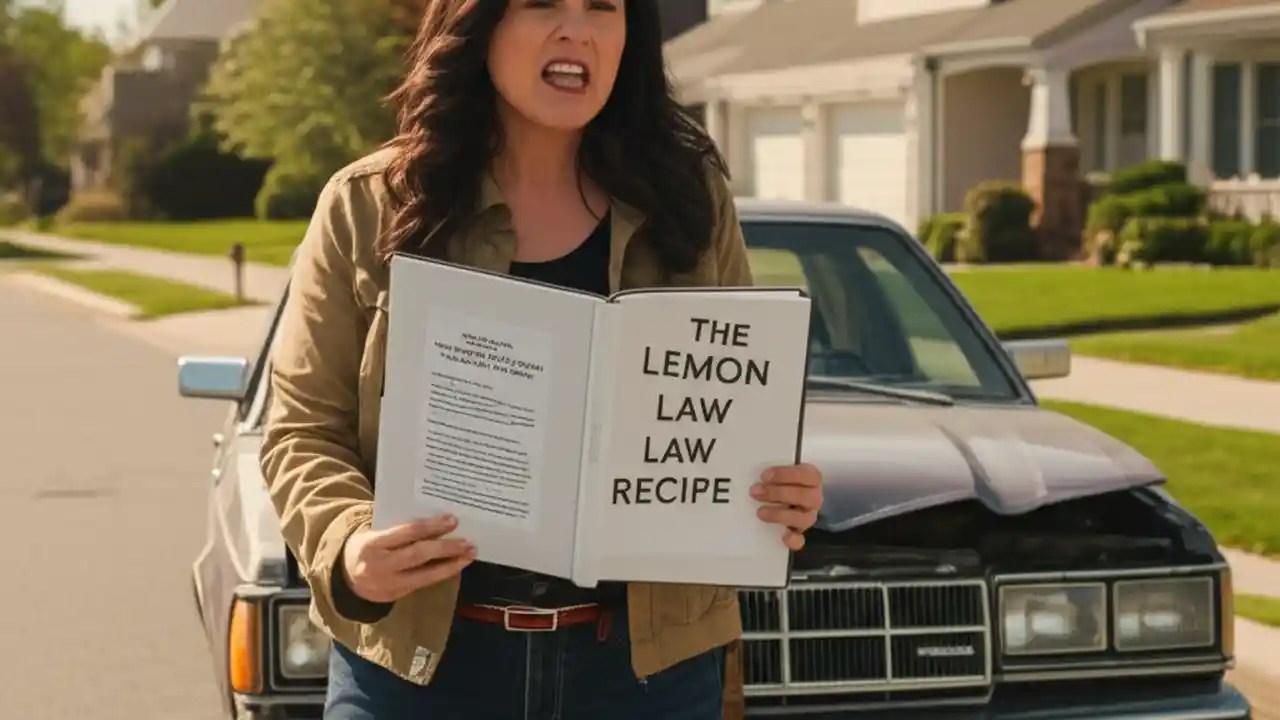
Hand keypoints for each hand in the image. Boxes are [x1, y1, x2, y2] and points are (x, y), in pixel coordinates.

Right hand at [340, 514, 476, 603]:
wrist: (343, 577)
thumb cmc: (365, 546)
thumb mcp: (373, 531)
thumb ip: (398, 528)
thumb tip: (435, 521)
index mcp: (373, 544)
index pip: (408, 533)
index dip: (432, 526)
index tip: (452, 521)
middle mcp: (380, 566)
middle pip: (419, 555)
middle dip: (446, 548)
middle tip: (467, 541)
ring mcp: (388, 585)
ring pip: (426, 576)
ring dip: (451, 565)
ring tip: (469, 555)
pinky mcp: (396, 596)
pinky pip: (423, 584)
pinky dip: (440, 574)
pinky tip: (455, 566)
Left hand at [752, 463, 822, 550]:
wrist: (782, 497)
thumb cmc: (780, 481)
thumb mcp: (779, 472)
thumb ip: (773, 472)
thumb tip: (753, 471)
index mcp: (811, 479)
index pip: (806, 475)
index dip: (785, 475)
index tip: (764, 476)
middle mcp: (813, 498)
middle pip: (805, 496)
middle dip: (778, 493)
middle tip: (756, 491)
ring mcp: (807, 516)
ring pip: (804, 518)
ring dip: (780, 515)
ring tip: (760, 512)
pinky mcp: (798, 532)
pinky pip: (800, 540)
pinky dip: (793, 540)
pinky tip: (783, 537)